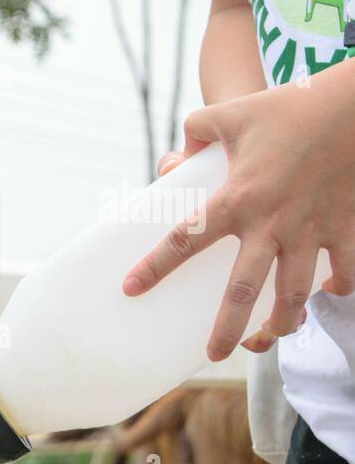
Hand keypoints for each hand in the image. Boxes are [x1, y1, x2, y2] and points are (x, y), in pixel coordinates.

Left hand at [123, 76, 354, 360]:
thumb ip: (195, 133)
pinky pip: (346, 268)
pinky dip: (340, 286)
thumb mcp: (231, 113)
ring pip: (296, 292)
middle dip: (226, 328)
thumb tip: (174, 161)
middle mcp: (273, 222)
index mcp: (237, 199)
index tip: (131, 289)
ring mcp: (313, 228)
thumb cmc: (289, 107)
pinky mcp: (348, 225)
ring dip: (284, 320)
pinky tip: (328, 294)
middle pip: (243, 290)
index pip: (185, 240)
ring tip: (269, 337)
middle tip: (214, 356)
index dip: (155, 267)